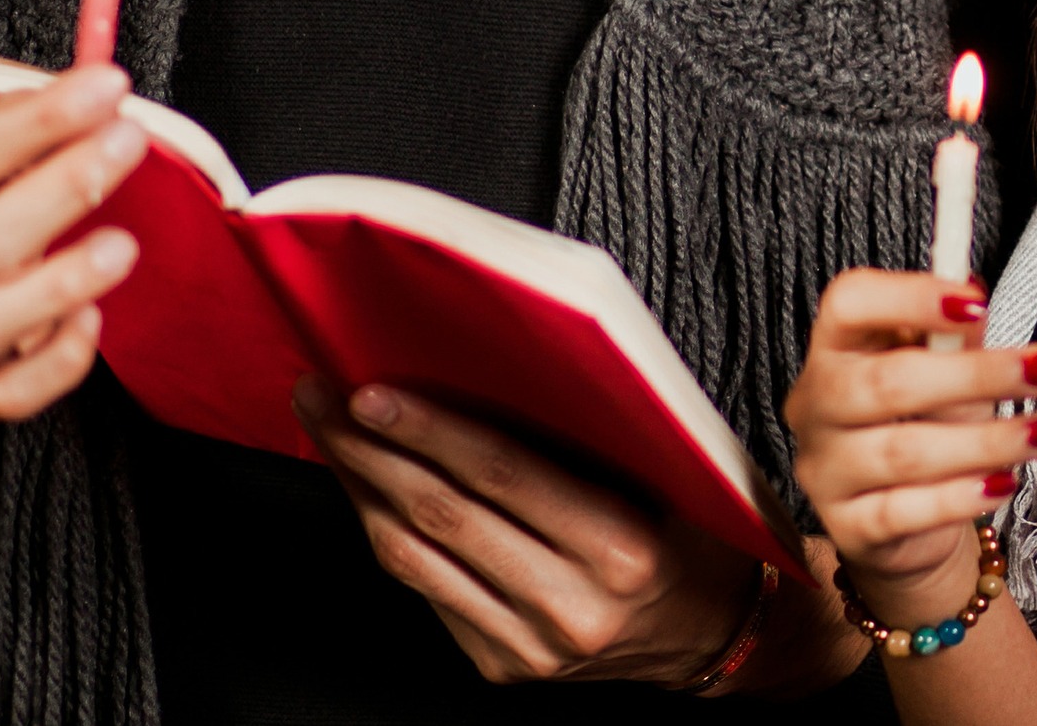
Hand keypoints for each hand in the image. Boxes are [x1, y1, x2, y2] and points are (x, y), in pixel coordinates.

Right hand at [0, 63, 152, 533]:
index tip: (110, 86)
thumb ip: (16, 128)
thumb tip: (94, 92)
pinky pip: (4, 394)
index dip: (40, 121)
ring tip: (121, 247)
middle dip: (60, 191)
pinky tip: (90, 321)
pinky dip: (54, 363)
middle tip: (130, 145)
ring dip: (58, 287)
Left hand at [299, 378, 856, 692]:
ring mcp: (529, 645)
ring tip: (329, 433)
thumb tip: (485, 372)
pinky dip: (386, 532)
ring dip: (361, 488)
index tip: (372, 392)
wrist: (713, 634)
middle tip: (324, 397)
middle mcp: (571, 606)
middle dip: (370, 450)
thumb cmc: (693, 534)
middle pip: (442, 516)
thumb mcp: (663, 475)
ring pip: (415, 559)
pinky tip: (368, 489)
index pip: (503, 476)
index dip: (429, 431)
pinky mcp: (501, 664)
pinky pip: (424, 590)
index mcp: (621, 548)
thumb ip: (584, 438)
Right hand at [781, 269, 1036, 631]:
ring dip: (990, 440)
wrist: (910, 522)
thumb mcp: (946, 373)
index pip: (849, 304)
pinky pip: (906, 511)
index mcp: (834, 348)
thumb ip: (956, 335)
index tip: (979, 303)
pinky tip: (1005, 483)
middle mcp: (816, 406)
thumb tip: (973, 290)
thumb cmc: (927, 427)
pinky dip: (962, 497)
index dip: (910, 297)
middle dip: (978, 376)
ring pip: (906, 452)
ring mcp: (825, 471)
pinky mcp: (848, 528)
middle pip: (887, 382)